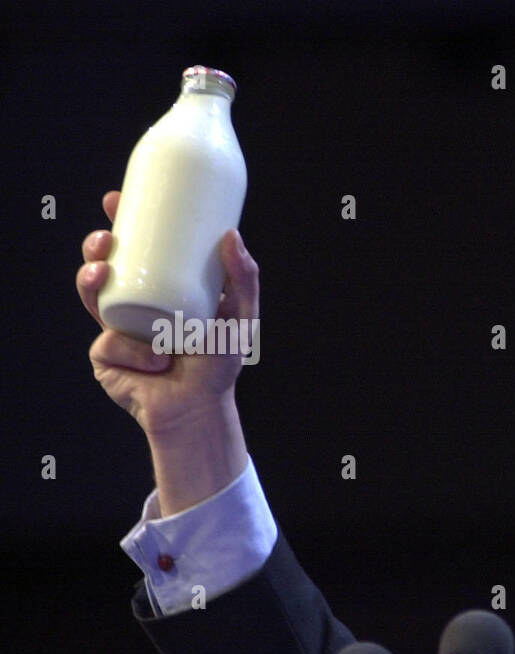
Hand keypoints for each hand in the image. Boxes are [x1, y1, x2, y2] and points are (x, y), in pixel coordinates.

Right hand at [79, 189, 258, 440]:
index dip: (121, 223)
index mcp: (160, 291)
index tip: (116, 200)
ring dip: (90, 281)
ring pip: (93, 297)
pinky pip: (109, 344)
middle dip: (95, 248)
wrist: (200, 411)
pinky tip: (157, 362)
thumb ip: (243, 279)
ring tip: (103, 273)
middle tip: (105, 240)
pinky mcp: (105, 358)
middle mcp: (134, 306)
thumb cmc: (218, 365)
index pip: (136, 250)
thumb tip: (231, 235)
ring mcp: (115, 331)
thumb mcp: (240, 318)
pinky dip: (136, 352)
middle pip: (103, 267)